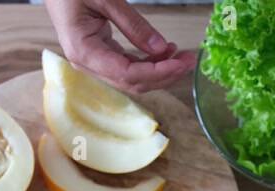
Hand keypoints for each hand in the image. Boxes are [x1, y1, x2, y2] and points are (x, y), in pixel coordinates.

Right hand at [45, 0, 195, 92]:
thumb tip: (161, 48)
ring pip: (133, 78)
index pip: (127, 74)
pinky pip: (129, 68)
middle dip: (165, 75)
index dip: (157, 72)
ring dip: (160, 70)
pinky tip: (165, 52)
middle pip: (132, 82)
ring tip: (182, 55)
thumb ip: (133, 24)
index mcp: (83, 51)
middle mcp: (87, 64)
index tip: (180, 63)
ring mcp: (93, 63)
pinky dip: (149, 63)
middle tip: (190, 60)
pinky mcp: (101, 57)